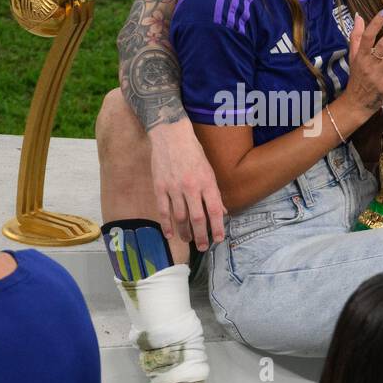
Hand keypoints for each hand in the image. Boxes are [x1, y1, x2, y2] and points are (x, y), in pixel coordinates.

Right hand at [148, 119, 225, 250]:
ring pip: (180, 218)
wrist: (170, 134)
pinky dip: (166, 225)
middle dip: (201, 236)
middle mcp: (191, 187)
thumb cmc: (193, 151)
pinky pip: (163, 211)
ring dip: (185, 232)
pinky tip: (170, 234)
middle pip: (198, 218)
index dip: (218, 227)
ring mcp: (174, 188)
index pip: (215, 210)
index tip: (219, 239)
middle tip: (203, 247)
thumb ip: (214, 192)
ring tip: (188, 241)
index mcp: (207, 182)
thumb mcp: (209, 169)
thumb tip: (222, 211)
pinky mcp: (160, 187)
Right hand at [339, 9, 382, 115]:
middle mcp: (368, 63)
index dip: (375, 22)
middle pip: (382, 45)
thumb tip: (358, 16)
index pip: (367, 36)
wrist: (355, 104)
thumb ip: (355, 36)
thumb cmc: (356, 78)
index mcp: (360, 55)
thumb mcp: (353, 57)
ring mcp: (378, 75)